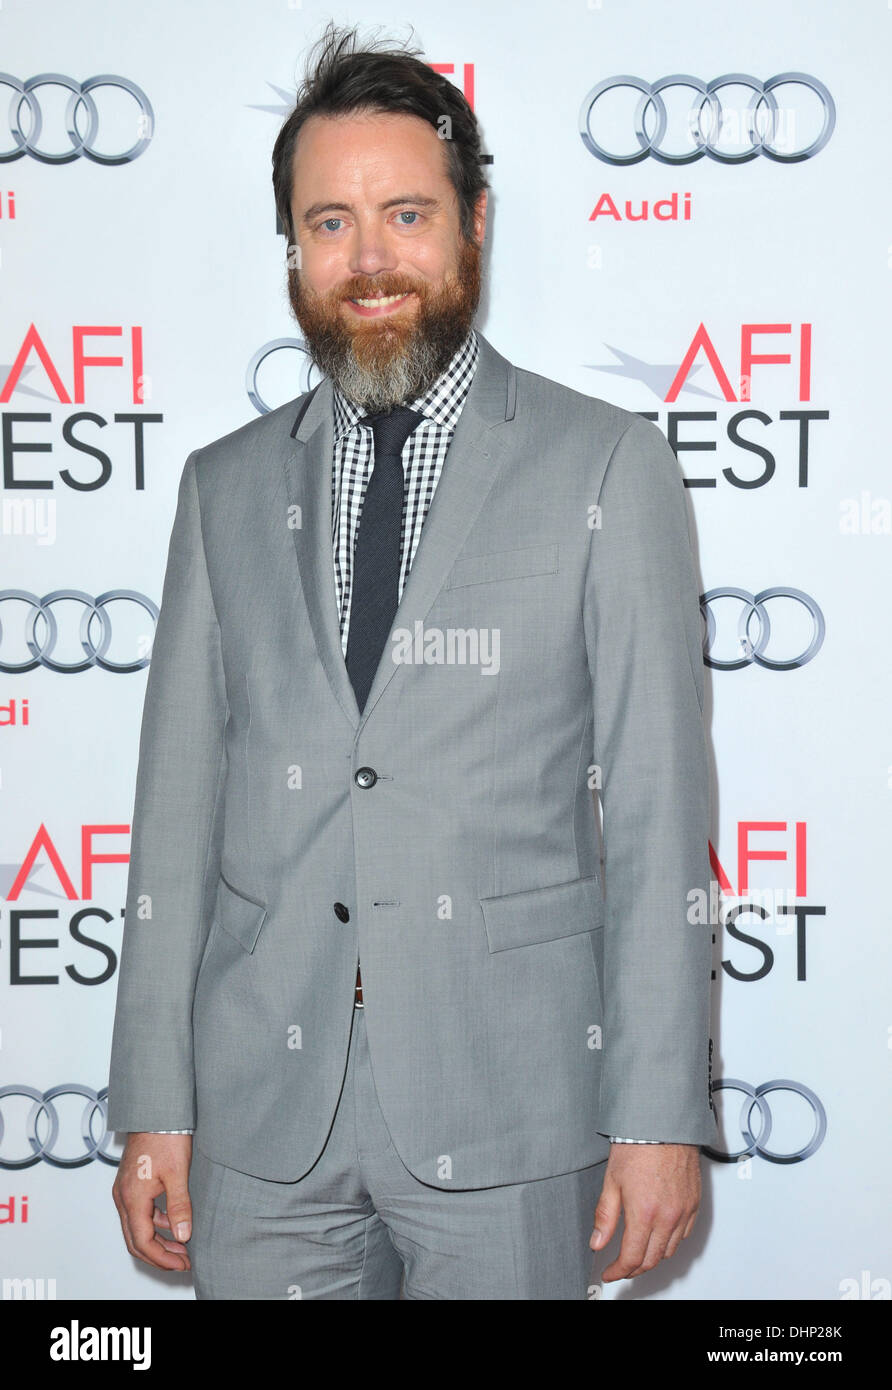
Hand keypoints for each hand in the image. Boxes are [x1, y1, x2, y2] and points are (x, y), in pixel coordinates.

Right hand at [112, 1132, 193, 1271]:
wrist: (155, 1110)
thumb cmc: (165, 1136)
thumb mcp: (178, 1173)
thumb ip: (179, 1206)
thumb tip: (183, 1235)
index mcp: (132, 1198)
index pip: (142, 1242)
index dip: (162, 1258)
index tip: (182, 1263)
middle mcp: (123, 1197)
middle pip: (135, 1240)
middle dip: (159, 1255)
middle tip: (183, 1261)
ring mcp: (125, 1191)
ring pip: (136, 1228)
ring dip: (157, 1241)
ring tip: (182, 1245)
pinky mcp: (131, 1184)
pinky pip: (139, 1214)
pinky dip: (155, 1224)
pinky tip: (174, 1223)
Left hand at [590, 1142, 699, 1281]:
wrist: (662, 1123)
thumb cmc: (638, 1145)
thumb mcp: (611, 1181)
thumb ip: (605, 1217)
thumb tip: (598, 1242)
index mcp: (644, 1212)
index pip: (632, 1258)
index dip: (617, 1271)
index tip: (609, 1272)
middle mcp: (667, 1216)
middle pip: (651, 1259)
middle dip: (633, 1268)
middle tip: (620, 1266)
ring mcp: (683, 1211)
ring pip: (669, 1250)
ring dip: (652, 1257)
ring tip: (638, 1252)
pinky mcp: (694, 1204)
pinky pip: (684, 1234)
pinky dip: (670, 1241)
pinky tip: (659, 1235)